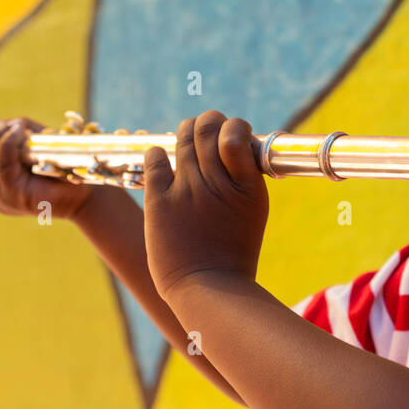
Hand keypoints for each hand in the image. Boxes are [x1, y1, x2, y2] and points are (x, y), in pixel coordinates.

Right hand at [0, 117, 97, 221]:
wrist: (93, 195)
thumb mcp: (39, 148)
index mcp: (0, 190)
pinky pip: (2, 167)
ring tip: (11, 127)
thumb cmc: (69, 170)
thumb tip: (0, 124)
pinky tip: (16, 133)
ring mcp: (7, 199)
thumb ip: (18, 135)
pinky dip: (6, 145)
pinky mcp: (20, 196)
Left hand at [142, 110, 268, 298]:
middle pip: (207, 128)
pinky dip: (159, 152)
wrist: (208, 287)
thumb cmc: (233, 250)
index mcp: (247, 185)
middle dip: (207, 121)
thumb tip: (233, 146)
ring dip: (185, 132)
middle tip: (206, 128)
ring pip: (182, 137)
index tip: (230, 134)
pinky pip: (155, 158)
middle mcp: (217, 182)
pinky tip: (163, 158)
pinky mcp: (160, 201)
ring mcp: (187, 190)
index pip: (236, 133)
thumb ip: (244, 177)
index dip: (232, 126)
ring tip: (186, 138)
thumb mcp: (253, 210)